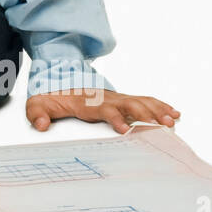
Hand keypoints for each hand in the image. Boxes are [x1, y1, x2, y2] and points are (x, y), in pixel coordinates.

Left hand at [25, 89, 179, 134]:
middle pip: (129, 103)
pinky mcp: (122, 100)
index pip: (105, 109)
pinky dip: (160, 106)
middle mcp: (106, 98)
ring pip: (140, 101)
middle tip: (161, 126)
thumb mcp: (38, 104)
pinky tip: (174, 114)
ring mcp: (116, 98)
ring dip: (157, 110)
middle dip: (145, 114)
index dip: (115, 117)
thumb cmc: (51, 98)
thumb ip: (37, 114)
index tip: (125, 129)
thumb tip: (41, 126)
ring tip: (173, 121)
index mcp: (88, 101)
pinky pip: (144, 101)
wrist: (58, 82)